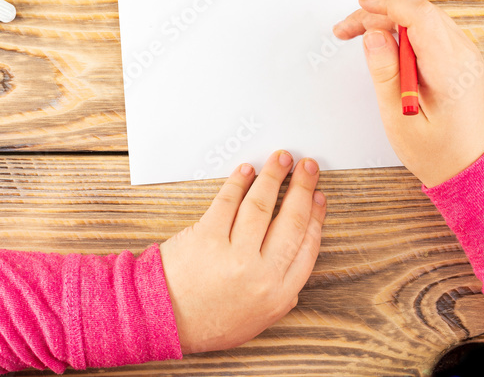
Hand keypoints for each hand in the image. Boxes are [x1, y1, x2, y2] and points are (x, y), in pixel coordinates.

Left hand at [159, 151, 326, 354]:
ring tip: (280, 160)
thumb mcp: (255, 319)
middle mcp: (261, 274)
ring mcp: (234, 255)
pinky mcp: (207, 238)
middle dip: (302, 188)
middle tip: (307, 168)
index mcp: (278, 295)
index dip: (315, 216)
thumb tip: (294, 264)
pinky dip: (239, 182)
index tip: (318, 198)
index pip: (307, 246)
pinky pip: (228, 202)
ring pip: (262, 206)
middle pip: (291, 221)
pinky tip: (247, 172)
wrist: (165, 323)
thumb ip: (278, 294)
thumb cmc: (206, 322)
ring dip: (274, 177)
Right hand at [332, 0, 483, 186]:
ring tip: (361, 36)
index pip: (420, 14)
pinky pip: (432, 31)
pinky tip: (387, 45)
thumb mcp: (399, 117)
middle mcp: (464, 55)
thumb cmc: (437, 152)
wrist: (471, 169)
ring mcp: (466, 56)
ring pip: (425, 18)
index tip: (361, 5)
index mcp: (450, 68)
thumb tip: (374, 35)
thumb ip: (385, 72)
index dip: (388, 2)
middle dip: (380, 13)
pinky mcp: (462, 60)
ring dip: (391, 20)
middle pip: (419, 12)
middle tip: (347, 30)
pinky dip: (407, 31)